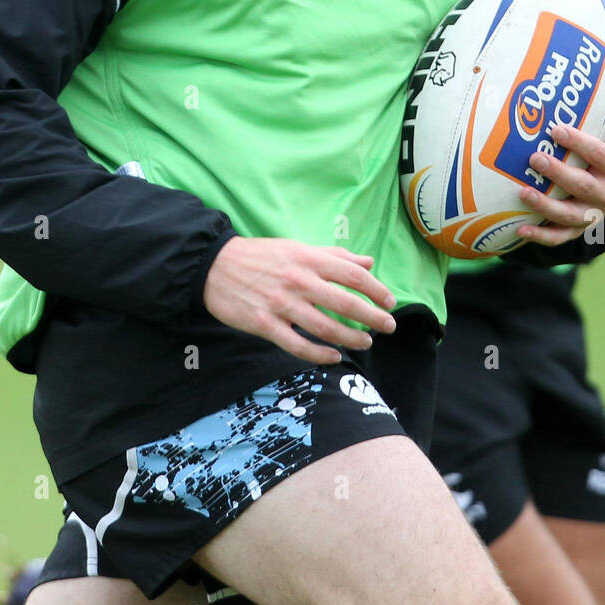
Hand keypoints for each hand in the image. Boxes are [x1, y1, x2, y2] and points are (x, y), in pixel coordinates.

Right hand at [203, 237, 396, 366]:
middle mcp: (298, 281)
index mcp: (308, 259)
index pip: (353, 275)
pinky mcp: (265, 325)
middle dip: (372, 318)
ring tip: (366, 342)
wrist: (214, 266)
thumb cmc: (261, 256)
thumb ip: (334, 256)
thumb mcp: (298, 248)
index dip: (376, 290)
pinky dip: (319, 354)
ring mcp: (281, 305)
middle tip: (388, 327)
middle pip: (345, 303)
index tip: (389, 302)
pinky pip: (298, 345)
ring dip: (351, 338)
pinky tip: (334, 356)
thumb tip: (368, 263)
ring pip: (326, 327)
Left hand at [515, 97, 604, 246]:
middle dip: (558, 173)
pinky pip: (558, 237)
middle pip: (583, 186)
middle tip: (534, 158)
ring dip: (546, 205)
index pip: (602, 156)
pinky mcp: (576, 231)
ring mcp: (591, 216)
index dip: (580, 143)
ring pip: (569, 214)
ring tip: (523, 192)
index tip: (556, 129)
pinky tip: (521, 228)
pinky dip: (540, 235)